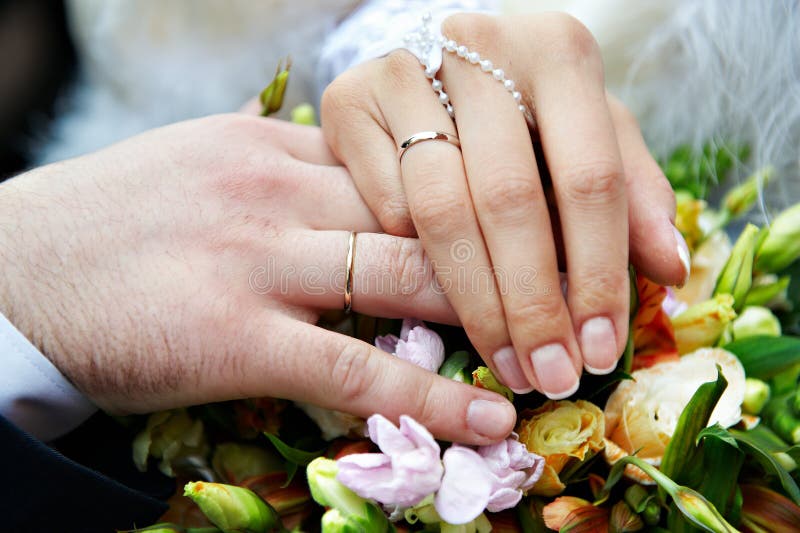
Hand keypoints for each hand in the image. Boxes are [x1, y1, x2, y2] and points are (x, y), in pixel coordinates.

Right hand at [0, 115, 515, 443]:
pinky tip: (486, 414)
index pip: (402, 155)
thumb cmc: (108, 222)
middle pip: (422, 207)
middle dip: (505, 243)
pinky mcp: (237, 335)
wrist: (8, 272)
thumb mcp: (198, 162)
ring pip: (404, 276)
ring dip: (490, 313)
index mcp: (272, 144)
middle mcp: (277, 188)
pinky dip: (428, 394)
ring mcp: (259, 259)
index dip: (474, 187)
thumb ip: (276, 163)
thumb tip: (335, 158)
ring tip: (552, 346)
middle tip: (571, 275)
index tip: (530, 215)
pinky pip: (354, 365)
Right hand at [321, 13, 686, 397]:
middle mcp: (480, 49)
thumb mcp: (593, 132)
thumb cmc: (527, 104)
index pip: (590, 177)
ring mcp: (407, 70)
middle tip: (549, 375)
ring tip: (505, 362)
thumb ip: (635, 193)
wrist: (437, 56)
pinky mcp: (348, 98)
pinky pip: (382, 200)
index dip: (598, 273)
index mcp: (558, 52)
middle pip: (510, 199)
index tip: (599, 350)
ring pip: (438, 208)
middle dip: (532, 303)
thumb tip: (673, 271)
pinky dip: (409, 252)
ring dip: (474, 301)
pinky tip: (439, 294)